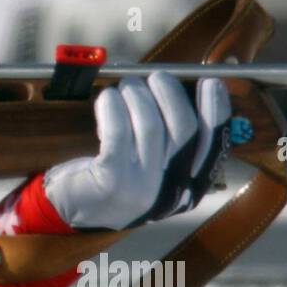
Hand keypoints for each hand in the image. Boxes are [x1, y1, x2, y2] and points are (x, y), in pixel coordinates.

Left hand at [43, 72, 231, 230]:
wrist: (70, 209)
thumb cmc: (113, 175)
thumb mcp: (149, 161)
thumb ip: (169, 134)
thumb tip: (181, 85)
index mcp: (189, 187)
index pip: (213, 145)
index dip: (216, 110)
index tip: (209, 82)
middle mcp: (172, 192)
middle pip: (185, 128)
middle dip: (170, 93)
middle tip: (153, 77)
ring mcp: (143, 189)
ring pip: (151, 125)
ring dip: (137, 94)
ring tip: (124, 87)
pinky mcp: (112, 181)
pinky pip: (118, 131)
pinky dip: (113, 106)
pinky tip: (107, 100)